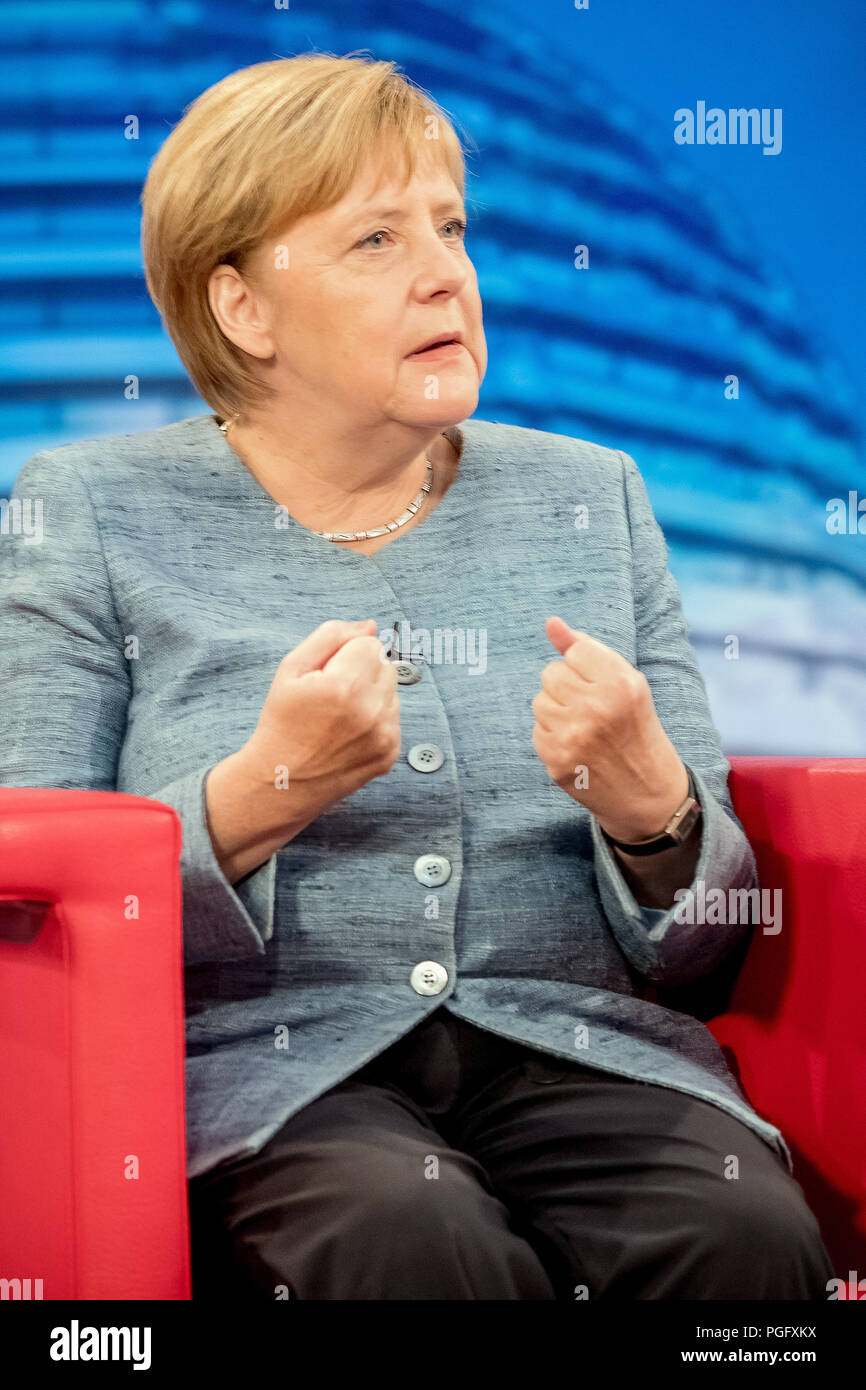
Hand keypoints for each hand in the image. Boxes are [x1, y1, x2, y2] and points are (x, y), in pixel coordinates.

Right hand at [240, 618, 400, 815]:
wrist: (282, 781)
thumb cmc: (282, 723)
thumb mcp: (291, 669)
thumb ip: (331, 636)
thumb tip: (369, 626)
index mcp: (345, 685)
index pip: (369, 643)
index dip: (344, 655)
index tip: (325, 676)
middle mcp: (371, 711)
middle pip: (385, 665)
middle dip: (361, 673)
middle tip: (331, 696)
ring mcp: (384, 735)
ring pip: (392, 692)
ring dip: (371, 696)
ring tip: (339, 717)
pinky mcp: (390, 753)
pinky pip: (393, 719)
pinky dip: (375, 721)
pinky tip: (348, 734)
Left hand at [531, 616, 688, 841]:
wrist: (647, 793)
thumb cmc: (635, 728)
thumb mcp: (626, 683)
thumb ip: (586, 649)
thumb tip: (550, 622)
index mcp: (621, 683)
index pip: (575, 650)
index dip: (586, 668)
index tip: (602, 687)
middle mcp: (597, 707)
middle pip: (550, 673)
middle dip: (567, 688)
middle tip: (592, 709)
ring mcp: (574, 737)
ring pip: (539, 701)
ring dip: (557, 712)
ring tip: (585, 729)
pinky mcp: (557, 761)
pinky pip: (537, 730)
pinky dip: (553, 737)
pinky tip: (577, 748)